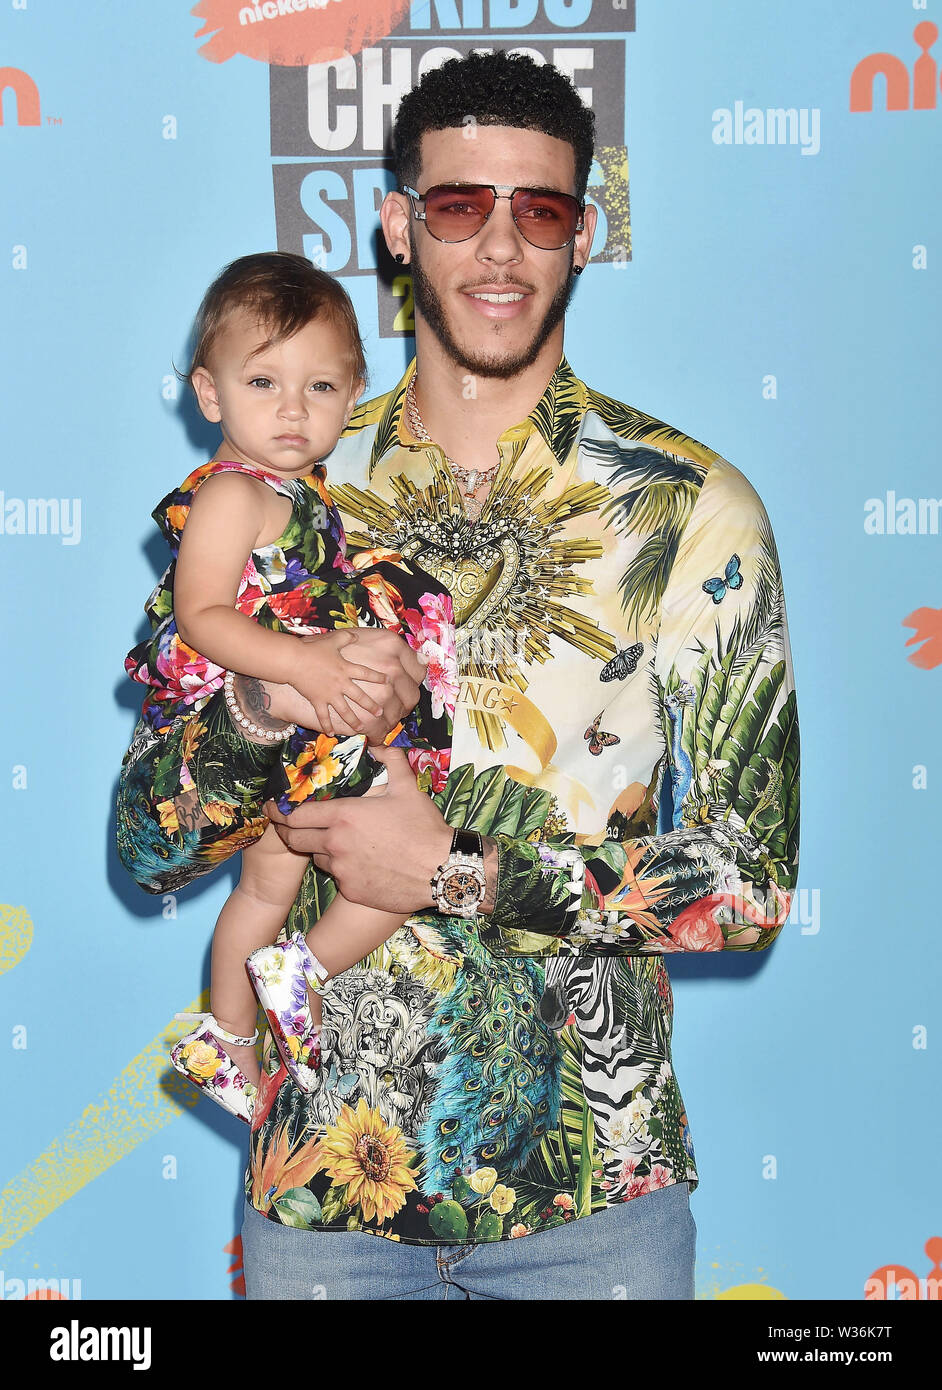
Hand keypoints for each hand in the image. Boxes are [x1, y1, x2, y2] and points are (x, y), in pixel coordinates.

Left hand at [263, 746, 452, 913]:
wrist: (442, 870)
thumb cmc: (424, 827)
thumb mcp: (408, 787)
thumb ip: (390, 760)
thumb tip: (379, 745)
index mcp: (344, 816)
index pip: (296, 815)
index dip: (279, 812)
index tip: (272, 808)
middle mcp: (335, 844)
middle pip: (295, 840)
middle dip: (287, 832)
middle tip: (287, 827)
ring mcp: (342, 870)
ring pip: (317, 859)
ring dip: (319, 850)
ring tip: (334, 843)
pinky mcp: (352, 891)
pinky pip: (338, 878)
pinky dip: (343, 870)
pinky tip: (359, 864)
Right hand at [291, 630, 390, 732]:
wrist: (294, 660)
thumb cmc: (312, 649)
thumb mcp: (333, 640)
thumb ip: (347, 637)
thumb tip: (357, 635)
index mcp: (346, 668)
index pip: (367, 674)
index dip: (378, 677)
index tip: (388, 682)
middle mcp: (341, 683)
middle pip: (360, 697)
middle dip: (371, 706)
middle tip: (380, 713)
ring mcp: (329, 694)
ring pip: (345, 711)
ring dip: (353, 720)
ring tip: (361, 728)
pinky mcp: (317, 700)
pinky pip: (323, 716)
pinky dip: (327, 726)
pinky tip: (332, 733)